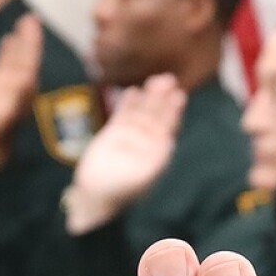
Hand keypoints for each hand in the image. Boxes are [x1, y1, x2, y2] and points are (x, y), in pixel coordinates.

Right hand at [0, 15, 44, 171]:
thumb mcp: (4, 119)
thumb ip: (14, 99)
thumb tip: (25, 80)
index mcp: (24, 88)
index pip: (29, 59)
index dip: (31, 41)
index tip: (33, 23)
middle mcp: (19, 84)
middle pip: (25, 54)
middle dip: (29, 37)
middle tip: (31, 17)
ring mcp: (9, 85)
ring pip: (16, 57)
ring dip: (20, 40)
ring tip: (23, 22)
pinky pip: (3, 65)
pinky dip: (6, 52)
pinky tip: (8, 41)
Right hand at [69, 75, 184, 230]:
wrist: (95, 195)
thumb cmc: (119, 192)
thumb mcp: (139, 179)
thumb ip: (154, 163)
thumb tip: (169, 145)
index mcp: (157, 153)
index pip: (168, 128)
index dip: (173, 112)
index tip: (179, 96)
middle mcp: (147, 142)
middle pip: (156, 115)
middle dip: (162, 99)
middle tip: (169, 80)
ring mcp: (131, 136)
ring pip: (141, 112)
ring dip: (148, 97)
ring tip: (155, 81)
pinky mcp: (114, 133)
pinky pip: (123, 115)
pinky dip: (128, 104)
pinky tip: (133, 92)